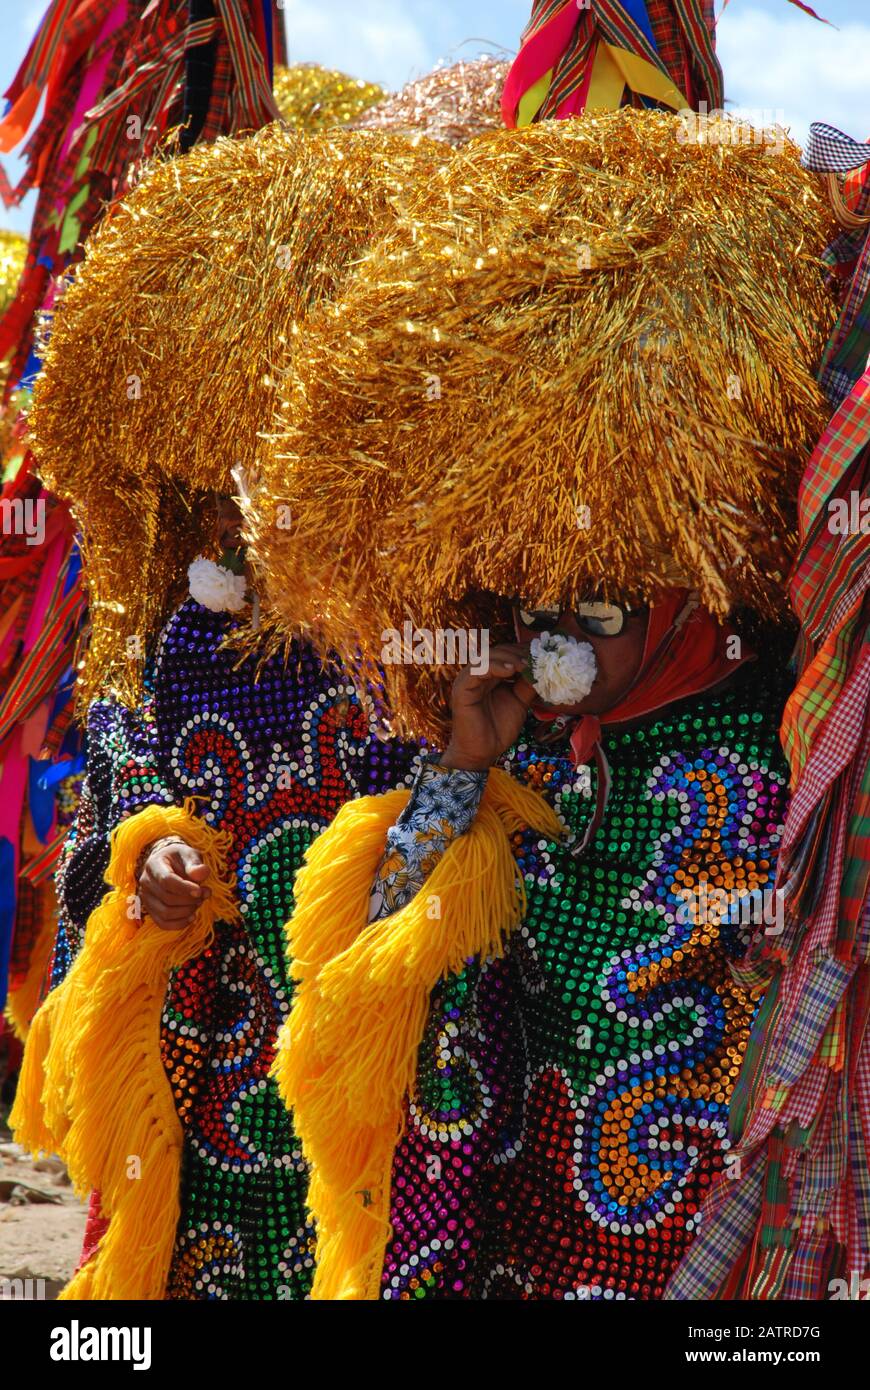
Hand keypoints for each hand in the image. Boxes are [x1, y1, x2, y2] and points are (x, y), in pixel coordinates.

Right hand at [137, 836, 209, 930]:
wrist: (168, 864)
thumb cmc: (180, 858)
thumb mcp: (189, 854)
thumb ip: (195, 863)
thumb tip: (202, 873)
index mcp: (154, 864)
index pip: (166, 880)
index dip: (184, 888)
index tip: (200, 891)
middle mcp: (146, 882)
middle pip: (167, 898)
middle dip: (190, 899)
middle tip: (205, 893)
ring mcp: (146, 898)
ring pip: (165, 913)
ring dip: (187, 911)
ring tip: (199, 902)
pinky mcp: (150, 910)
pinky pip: (163, 923)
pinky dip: (180, 924)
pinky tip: (192, 916)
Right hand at [440, 643, 536, 771]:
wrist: (482, 752)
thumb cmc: (498, 728)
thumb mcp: (519, 702)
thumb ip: (527, 685)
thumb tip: (542, 670)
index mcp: (490, 675)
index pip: (506, 654)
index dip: (523, 650)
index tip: (543, 652)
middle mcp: (478, 674)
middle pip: (498, 651)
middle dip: (518, 651)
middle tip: (537, 656)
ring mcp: (468, 680)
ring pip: (487, 657)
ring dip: (509, 657)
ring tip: (526, 664)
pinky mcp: (462, 689)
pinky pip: (477, 671)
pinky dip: (495, 666)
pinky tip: (511, 670)